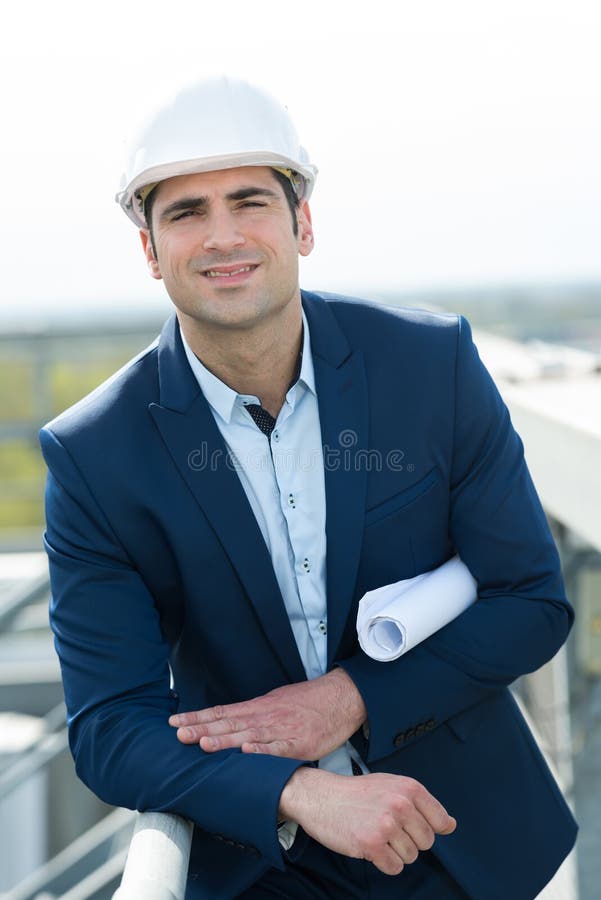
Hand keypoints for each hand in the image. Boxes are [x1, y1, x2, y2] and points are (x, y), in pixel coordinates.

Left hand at [168, 668, 365, 759]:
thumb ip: (253, 715)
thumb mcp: (275, 702)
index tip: (175, 722)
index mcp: (258, 708)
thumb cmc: (307, 702)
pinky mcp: (299, 743)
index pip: (222, 712)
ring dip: (225, 740)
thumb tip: (229, 724)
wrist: (340, 698)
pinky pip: (278, 749)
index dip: (198, 718)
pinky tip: (247, 752)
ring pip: (249, 735)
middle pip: (230, 723)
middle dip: (202, 728)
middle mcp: (265, 717)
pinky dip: (262, 751)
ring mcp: (281, 730)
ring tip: (203, 743)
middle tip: (179, 734)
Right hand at [279, 767, 456, 875]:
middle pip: (426, 842)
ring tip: (376, 834)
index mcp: (409, 788)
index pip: (440, 821)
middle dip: (409, 840)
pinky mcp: (371, 844)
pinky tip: (370, 846)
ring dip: (395, 851)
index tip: (410, 825)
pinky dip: (384, 862)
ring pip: (411, 856)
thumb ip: (421, 803)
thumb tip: (451, 825)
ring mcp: (386, 824)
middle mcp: (400, 804)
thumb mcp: (391, 786)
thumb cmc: (358, 793)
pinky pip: (394, 868)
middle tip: (386, 828)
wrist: (321, 797)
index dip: (428, 828)